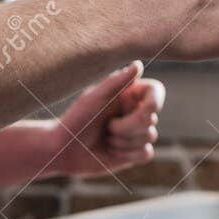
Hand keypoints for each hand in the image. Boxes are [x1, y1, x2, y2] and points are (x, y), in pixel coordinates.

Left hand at [48, 61, 164, 176]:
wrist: (62, 150)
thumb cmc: (75, 120)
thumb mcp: (94, 97)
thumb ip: (117, 81)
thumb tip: (138, 64)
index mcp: (128, 94)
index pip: (156, 92)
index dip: (155, 102)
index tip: (144, 110)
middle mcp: (135, 111)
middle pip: (151, 118)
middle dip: (127, 127)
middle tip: (107, 127)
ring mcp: (136, 132)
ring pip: (150, 136)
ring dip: (124, 141)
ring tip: (105, 139)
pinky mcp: (135, 152)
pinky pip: (146, 153)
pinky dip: (128, 154)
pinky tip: (111, 151)